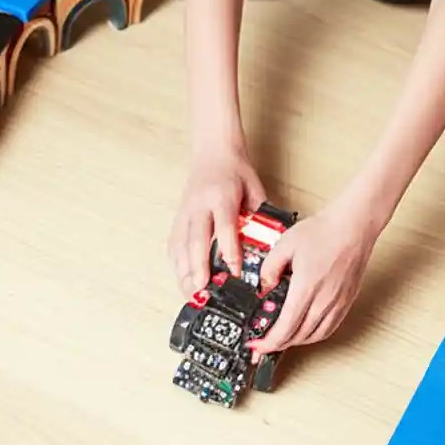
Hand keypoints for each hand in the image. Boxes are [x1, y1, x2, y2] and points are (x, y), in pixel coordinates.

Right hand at [167, 147, 266, 296]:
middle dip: (198, 269)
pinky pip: (174, 244)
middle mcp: (199, 206)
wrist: (212, 150)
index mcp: (221, 196)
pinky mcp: (178, 217)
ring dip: (184, 272)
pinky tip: (182, 280)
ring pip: (180, 246)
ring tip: (191, 294)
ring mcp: (185, 212)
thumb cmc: (236, 170)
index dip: (229, 252)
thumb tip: (270, 245)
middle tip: (202, 291)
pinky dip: (177, 264)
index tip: (233, 273)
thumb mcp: (255, 189)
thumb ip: (261, 216)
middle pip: (196, 241)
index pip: (225, 228)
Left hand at [247, 194, 383, 357]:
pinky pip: (329, 328)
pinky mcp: (346, 301)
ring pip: (315, 336)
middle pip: (299, 336)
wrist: (353, 226)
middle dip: (279, 345)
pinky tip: (306, 331)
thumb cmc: (324, 231)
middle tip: (265, 344)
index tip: (258, 345)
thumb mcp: (284, 244)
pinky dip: (315, 335)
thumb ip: (269, 268)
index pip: (285, 327)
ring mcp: (338, 302)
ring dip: (297, 342)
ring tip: (283, 339)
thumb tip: (263, 287)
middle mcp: (324, 300)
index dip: (269, 342)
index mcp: (306, 287)